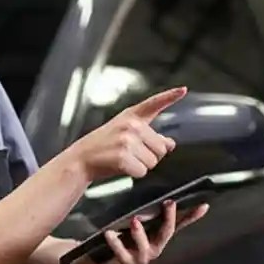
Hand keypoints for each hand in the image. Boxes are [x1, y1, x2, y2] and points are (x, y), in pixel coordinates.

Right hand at [64, 87, 186, 182]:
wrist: (80, 159)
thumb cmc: (103, 147)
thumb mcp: (124, 134)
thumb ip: (149, 137)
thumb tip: (170, 143)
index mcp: (131, 116)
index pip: (154, 104)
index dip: (170, 96)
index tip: (182, 90)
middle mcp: (130, 125)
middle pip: (161, 148)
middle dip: (150, 155)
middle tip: (131, 153)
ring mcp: (126, 140)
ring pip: (153, 161)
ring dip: (142, 165)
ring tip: (124, 159)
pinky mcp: (122, 156)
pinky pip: (142, 171)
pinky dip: (134, 173)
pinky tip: (121, 167)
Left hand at [69, 198, 208, 263]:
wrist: (102, 262)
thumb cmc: (127, 241)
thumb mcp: (145, 225)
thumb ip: (161, 216)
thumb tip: (188, 202)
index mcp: (159, 237)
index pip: (179, 224)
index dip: (191, 216)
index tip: (202, 204)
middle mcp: (154, 249)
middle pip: (165, 234)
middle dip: (169, 219)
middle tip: (168, 203)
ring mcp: (140, 259)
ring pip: (145, 248)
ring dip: (140, 234)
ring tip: (135, 220)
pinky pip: (122, 256)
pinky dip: (116, 244)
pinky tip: (109, 233)